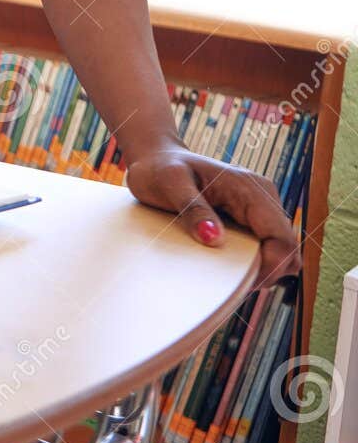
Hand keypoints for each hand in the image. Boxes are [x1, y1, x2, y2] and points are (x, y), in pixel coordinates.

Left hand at [123, 141, 300, 289]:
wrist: (156, 159)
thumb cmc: (160, 169)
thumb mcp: (170, 185)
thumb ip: (193, 209)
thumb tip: (214, 238)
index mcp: (251, 189)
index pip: (282, 238)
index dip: (270, 266)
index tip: (240, 282)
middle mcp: (263, 198)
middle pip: (287, 249)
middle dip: (266, 272)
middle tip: (230, 283)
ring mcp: (258, 208)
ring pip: (279, 251)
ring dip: (260, 269)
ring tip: (226, 276)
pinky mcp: (249, 218)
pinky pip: (264, 247)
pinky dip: (252, 262)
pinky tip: (225, 266)